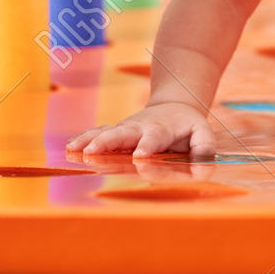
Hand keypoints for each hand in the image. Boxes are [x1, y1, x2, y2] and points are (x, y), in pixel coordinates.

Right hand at [66, 100, 216, 158]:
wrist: (173, 106)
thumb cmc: (188, 126)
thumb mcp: (203, 133)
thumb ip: (204, 148)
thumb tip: (204, 167)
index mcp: (161, 129)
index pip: (154, 138)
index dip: (147, 146)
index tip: (139, 156)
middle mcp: (139, 128)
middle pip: (122, 133)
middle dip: (108, 142)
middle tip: (93, 152)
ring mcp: (125, 129)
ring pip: (105, 132)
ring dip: (89, 140)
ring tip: (73, 149)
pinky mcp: (115, 133)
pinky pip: (97, 134)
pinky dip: (83, 139)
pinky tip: (70, 148)